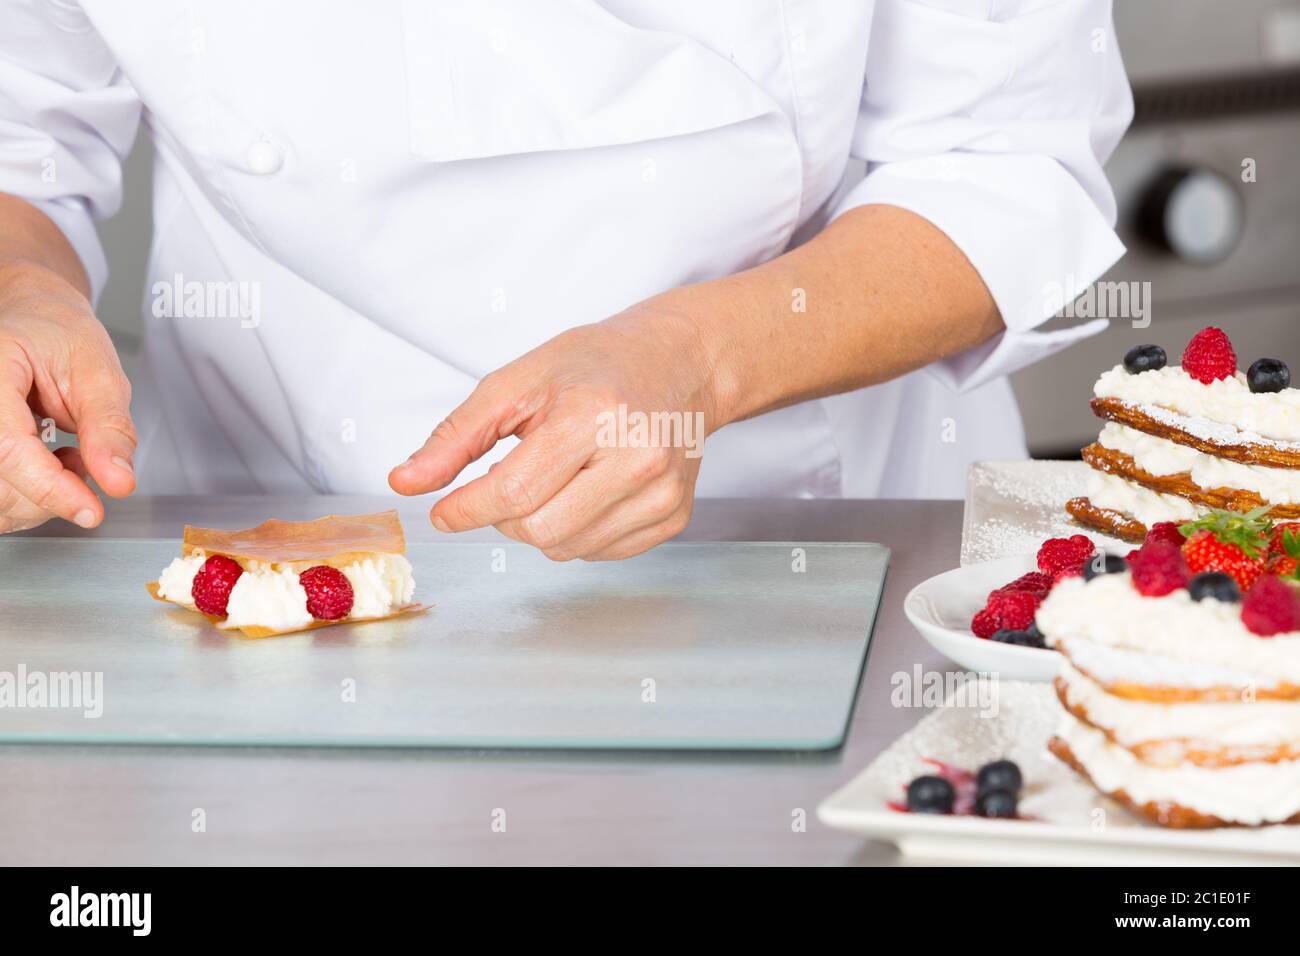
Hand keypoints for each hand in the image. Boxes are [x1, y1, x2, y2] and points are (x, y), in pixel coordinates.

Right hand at [0, 261, 135, 532]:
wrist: (37, 321)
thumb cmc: (61, 336)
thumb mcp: (99, 373)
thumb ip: (109, 429)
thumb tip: (118, 481)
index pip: (6, 450)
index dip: (50, 488)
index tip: (91, 510)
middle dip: (51, 492)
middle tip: (87, 460)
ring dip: (42, 496)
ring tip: (69, 456)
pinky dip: (30, 495)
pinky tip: (49, 465)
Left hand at [389, 302, 719, 560]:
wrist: (678, 363)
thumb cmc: (595, 365)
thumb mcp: (517, 381)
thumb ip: (457, 436)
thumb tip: (404, 482)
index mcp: (595, 416)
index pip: (513, 491)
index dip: (466, 509)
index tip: (444, 512)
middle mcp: (639, 458)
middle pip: (538, 529)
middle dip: (505, 515)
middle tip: (512, 476)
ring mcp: (662, 492)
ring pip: (566, 549)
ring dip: (540, 525)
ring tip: (555, 477)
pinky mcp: (674, 516)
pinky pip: (598, 553)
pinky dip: (576, 532)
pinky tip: (587, 490)